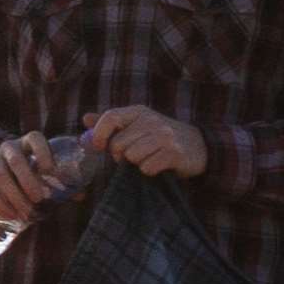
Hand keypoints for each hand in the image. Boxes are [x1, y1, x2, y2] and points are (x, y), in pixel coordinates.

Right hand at [0, 132, 81, 219]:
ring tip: (26, 212)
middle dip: (27, 180)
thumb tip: (80, 195)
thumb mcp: (47, 169)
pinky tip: (10, 215)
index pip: (35, 139)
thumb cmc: (34, 170)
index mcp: (28, 141)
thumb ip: (64, 180)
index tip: (52, 172)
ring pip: (0, 176)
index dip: (43, 153)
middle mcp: (9, 146)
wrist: (5, 168)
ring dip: (13, 196)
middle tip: (39, 199)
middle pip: (16, 160)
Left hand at [84, 106, 211, 181]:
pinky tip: (158, 166)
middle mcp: (152, 121)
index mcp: (139, 112)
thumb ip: (112, 123)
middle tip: (132, 157)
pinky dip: (149, 171)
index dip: (99, 133)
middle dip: (120, 155)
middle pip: (118, 144)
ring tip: (147, 159)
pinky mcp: (174, 153)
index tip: (97, 146)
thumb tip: (85, 118)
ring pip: (131, 157)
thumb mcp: (137, 125)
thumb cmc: (160, 137)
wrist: (199, 146)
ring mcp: (165, 136)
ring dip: (135, 164)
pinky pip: (146, 168)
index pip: (111, 117)